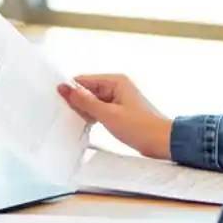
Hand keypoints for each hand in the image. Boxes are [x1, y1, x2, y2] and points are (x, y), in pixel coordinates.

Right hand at [57, 74, 172, 159]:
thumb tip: (64, 88)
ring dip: (86, 111)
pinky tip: (90, 125)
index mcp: (115, 81)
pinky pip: (100, 110)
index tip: (59, 103)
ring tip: (82, 122)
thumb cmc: (140, 127)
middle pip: (88, 90)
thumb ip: (84, 101)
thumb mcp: (108, 114)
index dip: (71, 91)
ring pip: (93, 101)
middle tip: (72, 116)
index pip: (84, 80)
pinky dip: (94, 116)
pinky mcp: (120, 111)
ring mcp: (119, 99)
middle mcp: (117, 86)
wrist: (163, 143)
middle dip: (78, 102)